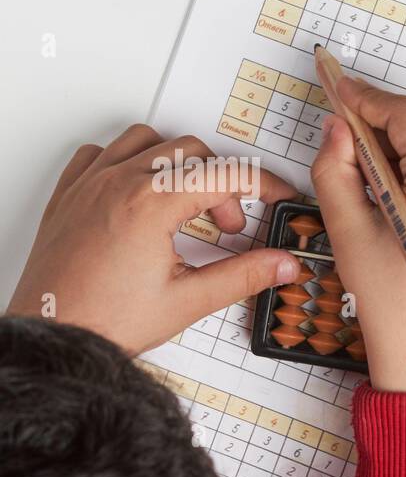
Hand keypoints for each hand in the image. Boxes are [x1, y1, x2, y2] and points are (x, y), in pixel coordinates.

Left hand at [6, 125, 299, 354]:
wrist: (52, 336)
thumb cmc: (103, 321)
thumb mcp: (189, 301)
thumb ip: (244, 276)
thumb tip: (281, 264)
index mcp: (149, 204)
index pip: (225, 175)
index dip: (262, 184)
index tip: (278, 196)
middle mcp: (117, 184)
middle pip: (191, 152)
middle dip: (221, 182)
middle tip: (227, 224)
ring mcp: (89, 185)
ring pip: (146, 141)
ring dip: (177, 164)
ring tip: (186, 202)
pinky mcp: (69, 195)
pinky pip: (100, 153)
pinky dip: (128, 163)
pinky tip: (140, 194)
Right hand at [310, 78, 405, 391]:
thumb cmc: (394, 305)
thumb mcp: (349, 230)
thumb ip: (337, 168)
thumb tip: (338, 130)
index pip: (404, 115)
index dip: (366, 97)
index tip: (338, 87)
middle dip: (385, 111)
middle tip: (345, 117)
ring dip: (405, 133)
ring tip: (362, 152)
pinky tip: (392, 176)